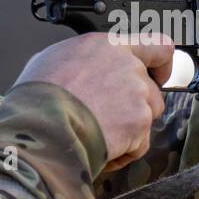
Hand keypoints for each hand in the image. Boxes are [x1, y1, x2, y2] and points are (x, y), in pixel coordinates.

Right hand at [15, 32, 173, 170]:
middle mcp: (128, 66)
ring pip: (148, 116)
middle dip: (135, 107)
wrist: (41, 125)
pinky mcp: (139, 123)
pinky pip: (139, 143)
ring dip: (131, 129)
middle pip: (151, 88)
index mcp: (107, 46)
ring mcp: (137, 94)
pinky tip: (100, 150)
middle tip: (111, 119)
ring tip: (99, 135)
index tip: (159, 75)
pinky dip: (123, 153)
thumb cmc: (37, 96)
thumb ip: (80, 61)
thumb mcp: (51, 61)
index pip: (155, 45)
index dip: (161, 64)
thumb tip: (79, 69)